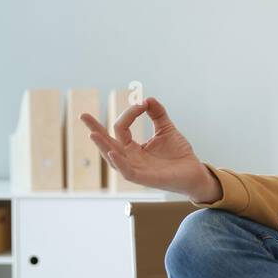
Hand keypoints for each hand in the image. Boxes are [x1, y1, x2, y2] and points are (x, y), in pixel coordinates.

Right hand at [80, 97, 218, 200]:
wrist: (195, 172)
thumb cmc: (179, 154)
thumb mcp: (166, 129)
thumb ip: (157, 114)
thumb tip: (147, 98)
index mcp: (133, 148)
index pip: (121, 128)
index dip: (130, 113)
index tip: (143, 104)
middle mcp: (130, 158)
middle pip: (108, 144)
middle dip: (95, 129)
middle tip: (82, 115)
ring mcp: (136, 169)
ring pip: (113, 158)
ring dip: (103, 146)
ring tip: (92, 133)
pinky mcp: (145, 179)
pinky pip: (127, 172)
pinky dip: (119, 162)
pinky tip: (112, 152)